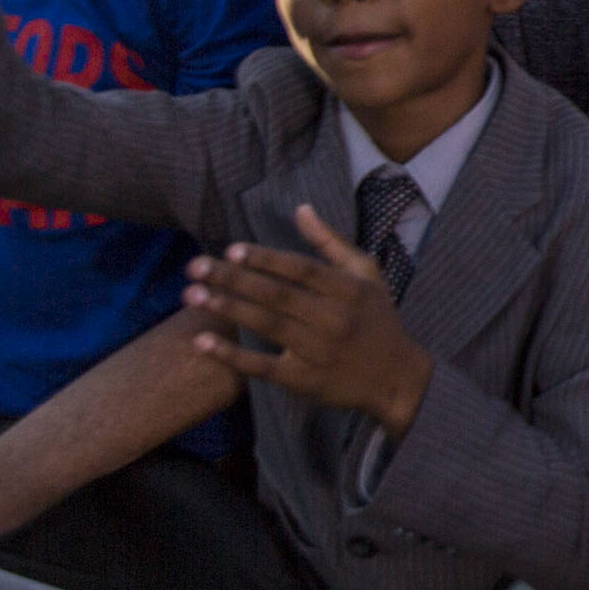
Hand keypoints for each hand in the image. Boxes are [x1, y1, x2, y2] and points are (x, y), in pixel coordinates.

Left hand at [181, 207, 432, 437]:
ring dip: (227, 309)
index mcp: (349, 290)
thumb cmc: (377, 319)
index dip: (265, 259)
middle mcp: (334, 319)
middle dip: (233, 279)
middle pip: (277, 295)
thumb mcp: (367, 275)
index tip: (231, 250)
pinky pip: (262, 366)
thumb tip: (300, 209)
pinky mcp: (304, 380)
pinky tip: (202, 342)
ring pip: (266, 325)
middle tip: (195, 267)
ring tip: (192, 296)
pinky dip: (231, 355)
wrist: (396, 378)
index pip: (301, 269)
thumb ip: (331, 243)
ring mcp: (318, 351)